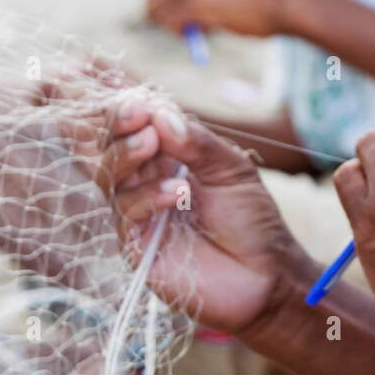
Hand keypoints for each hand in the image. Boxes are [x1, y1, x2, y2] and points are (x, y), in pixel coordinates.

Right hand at [98, 97, 307, 333]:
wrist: (265, 274)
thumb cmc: (251, 219)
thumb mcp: (233, 168)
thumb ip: (198, 142)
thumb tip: (161, 116)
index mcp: (167, 158)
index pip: (133, 128)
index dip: (128, 111)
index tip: (139, 100)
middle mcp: (145, 182)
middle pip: (110, 147)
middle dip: (118, 126)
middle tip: (138, 114)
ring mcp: (138, 215)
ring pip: (109, 178)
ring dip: (127, 155)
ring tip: (153, 145)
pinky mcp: (136, 247)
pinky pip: (126, 215)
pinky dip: (148, 196)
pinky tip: (177, 192)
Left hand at [146, 0, 288, 36]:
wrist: (287, 2)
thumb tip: (167, 7)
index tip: (171, 11)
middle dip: (161, 9)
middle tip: (179, 27)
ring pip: (159, 6)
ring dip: (173, 23)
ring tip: (204, 29)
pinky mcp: (195, 0)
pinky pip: (172, 22)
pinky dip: (182, 32)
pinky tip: (207, 32)